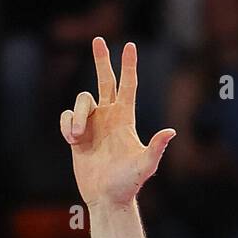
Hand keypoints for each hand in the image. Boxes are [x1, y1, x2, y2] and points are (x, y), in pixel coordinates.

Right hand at [61, 38, 175, 207]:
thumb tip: (171, 131)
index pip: (128, 86)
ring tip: (79, 137)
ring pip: (81, 100)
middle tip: (99, 39)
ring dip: (78, 115)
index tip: (130, 45)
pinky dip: (67, 125)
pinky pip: (66, 116)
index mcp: (125, 119)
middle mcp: (109, 117)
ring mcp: (92, 124)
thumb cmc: (128, 184)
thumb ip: (156, 147)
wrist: (107, 197)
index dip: (128, 66)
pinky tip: (73, 142)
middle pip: (105, 80)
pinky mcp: (76, 132)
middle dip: (102, 60)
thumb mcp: (146, 166)